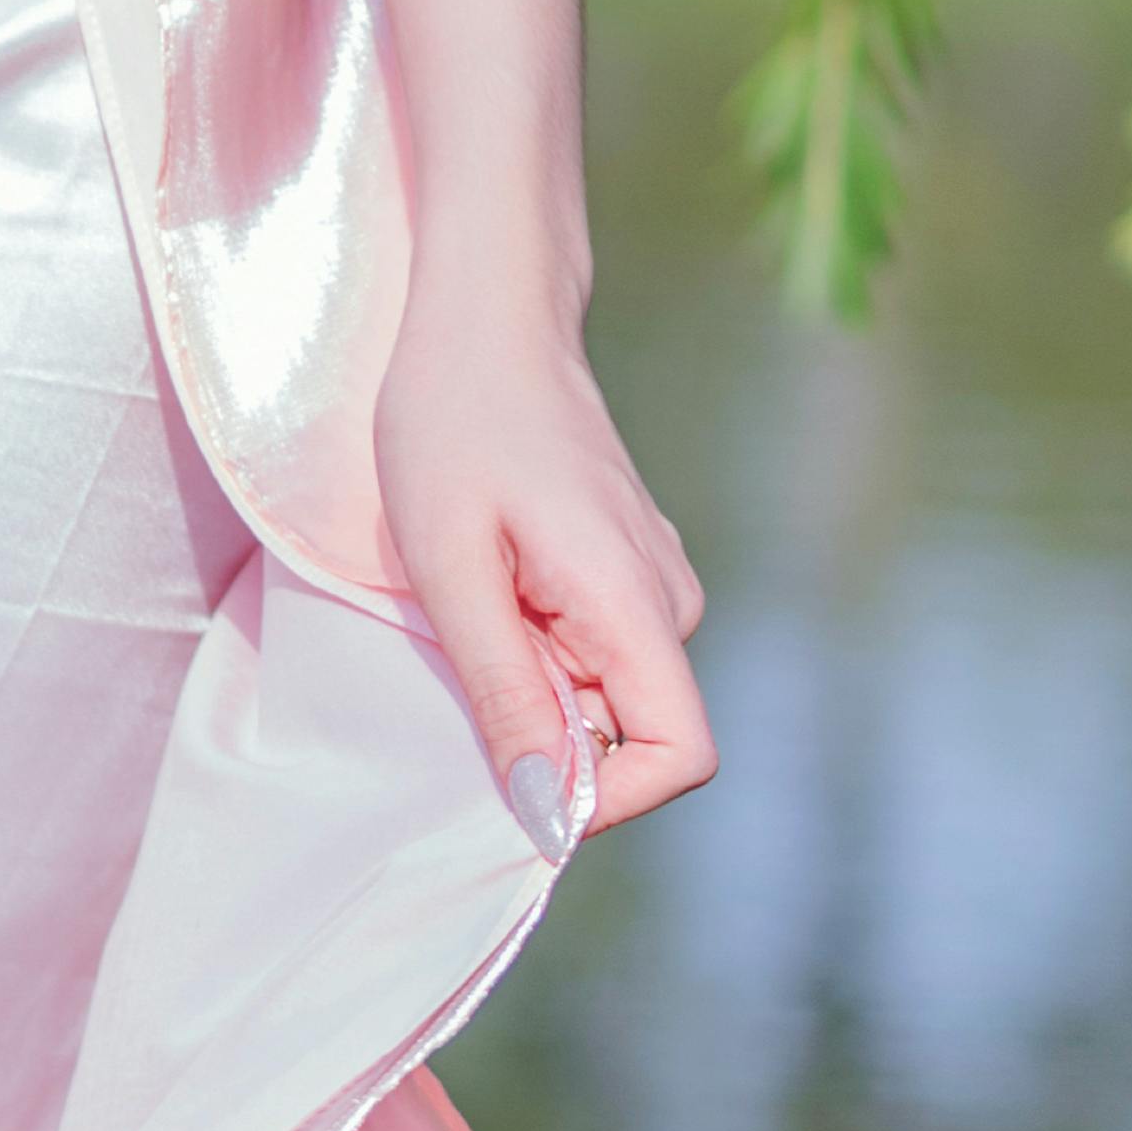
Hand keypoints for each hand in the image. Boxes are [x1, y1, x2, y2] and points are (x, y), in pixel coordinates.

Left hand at [372, 272, 713, 847]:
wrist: (486, 318)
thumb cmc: (453, 424)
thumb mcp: (451, 567)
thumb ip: (504, 691)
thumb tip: (549, 813)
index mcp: (637, 601)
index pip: (681, 755)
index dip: (606, 797)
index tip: (516, 772)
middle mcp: (668, 601)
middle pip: (631, 733)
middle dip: (548, 735)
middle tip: (458, 659)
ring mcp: (652, 582)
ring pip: (603, 695)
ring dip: (533, 687)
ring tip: (466, 604)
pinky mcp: (625, 571)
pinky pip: (592, 651)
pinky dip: (535, 650)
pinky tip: (484, 585)